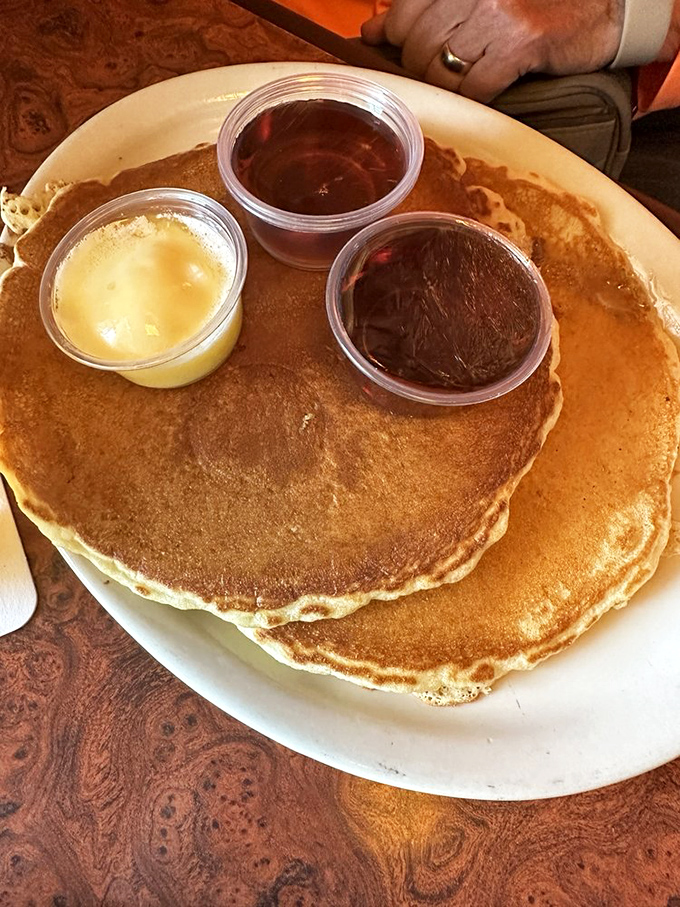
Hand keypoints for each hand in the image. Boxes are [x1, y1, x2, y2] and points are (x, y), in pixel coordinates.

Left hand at [362, 0, 624, 101]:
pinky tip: (486, 90)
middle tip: (443, 71)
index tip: (396, 50)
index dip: (394, 39)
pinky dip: (475, 98)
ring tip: (467, 80)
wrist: (604, 6)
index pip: (403, 12)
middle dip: (423, 69)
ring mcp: (498, 13)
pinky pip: (475, 87)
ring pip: (442, 70)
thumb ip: (422, 10)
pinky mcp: (522, 42)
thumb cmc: (535, 3)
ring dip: (449, 87)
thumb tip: (373, 31)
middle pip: (418, 46)